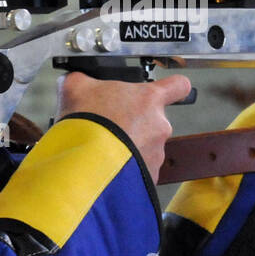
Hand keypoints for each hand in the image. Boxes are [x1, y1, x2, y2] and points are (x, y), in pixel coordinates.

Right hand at [56, 72, 192, 174]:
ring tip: (105, 148)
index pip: (179, 86)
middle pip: (154, 120)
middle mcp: (160, 125)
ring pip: (147, 146)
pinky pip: (140, 169)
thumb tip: (76, 79)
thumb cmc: (87, 123)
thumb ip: (82, 80)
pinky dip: (127, 167)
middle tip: (111, 126)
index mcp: (149, 99)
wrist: (84, 164)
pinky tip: (108, 165)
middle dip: (134, 124)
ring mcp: (157, 153)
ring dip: (130, 147)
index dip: (174, 87)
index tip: (168, 91)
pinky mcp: (149, 176)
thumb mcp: (76, 88)